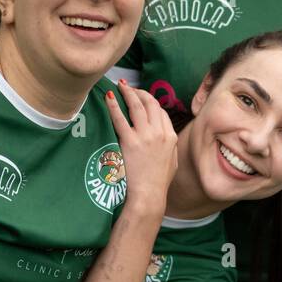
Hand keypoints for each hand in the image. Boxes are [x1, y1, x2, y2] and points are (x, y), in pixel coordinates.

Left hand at [105, 80, 177, 217]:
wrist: (149, 195)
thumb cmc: (159, 183)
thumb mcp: (172, 163)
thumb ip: (171, 147)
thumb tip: (167, 139)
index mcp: (171, 137)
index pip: (161, 112)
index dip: (150, 102)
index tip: (140, 99)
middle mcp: (160, 133)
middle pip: (151, 103)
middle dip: (140, 92)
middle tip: (129, 88)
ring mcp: (146, 136)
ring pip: (137, 106)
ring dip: (128, 92)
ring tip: (119, 85)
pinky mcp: (130, 142)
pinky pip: (120, 118)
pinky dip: (114, 105)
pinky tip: (109, 98)